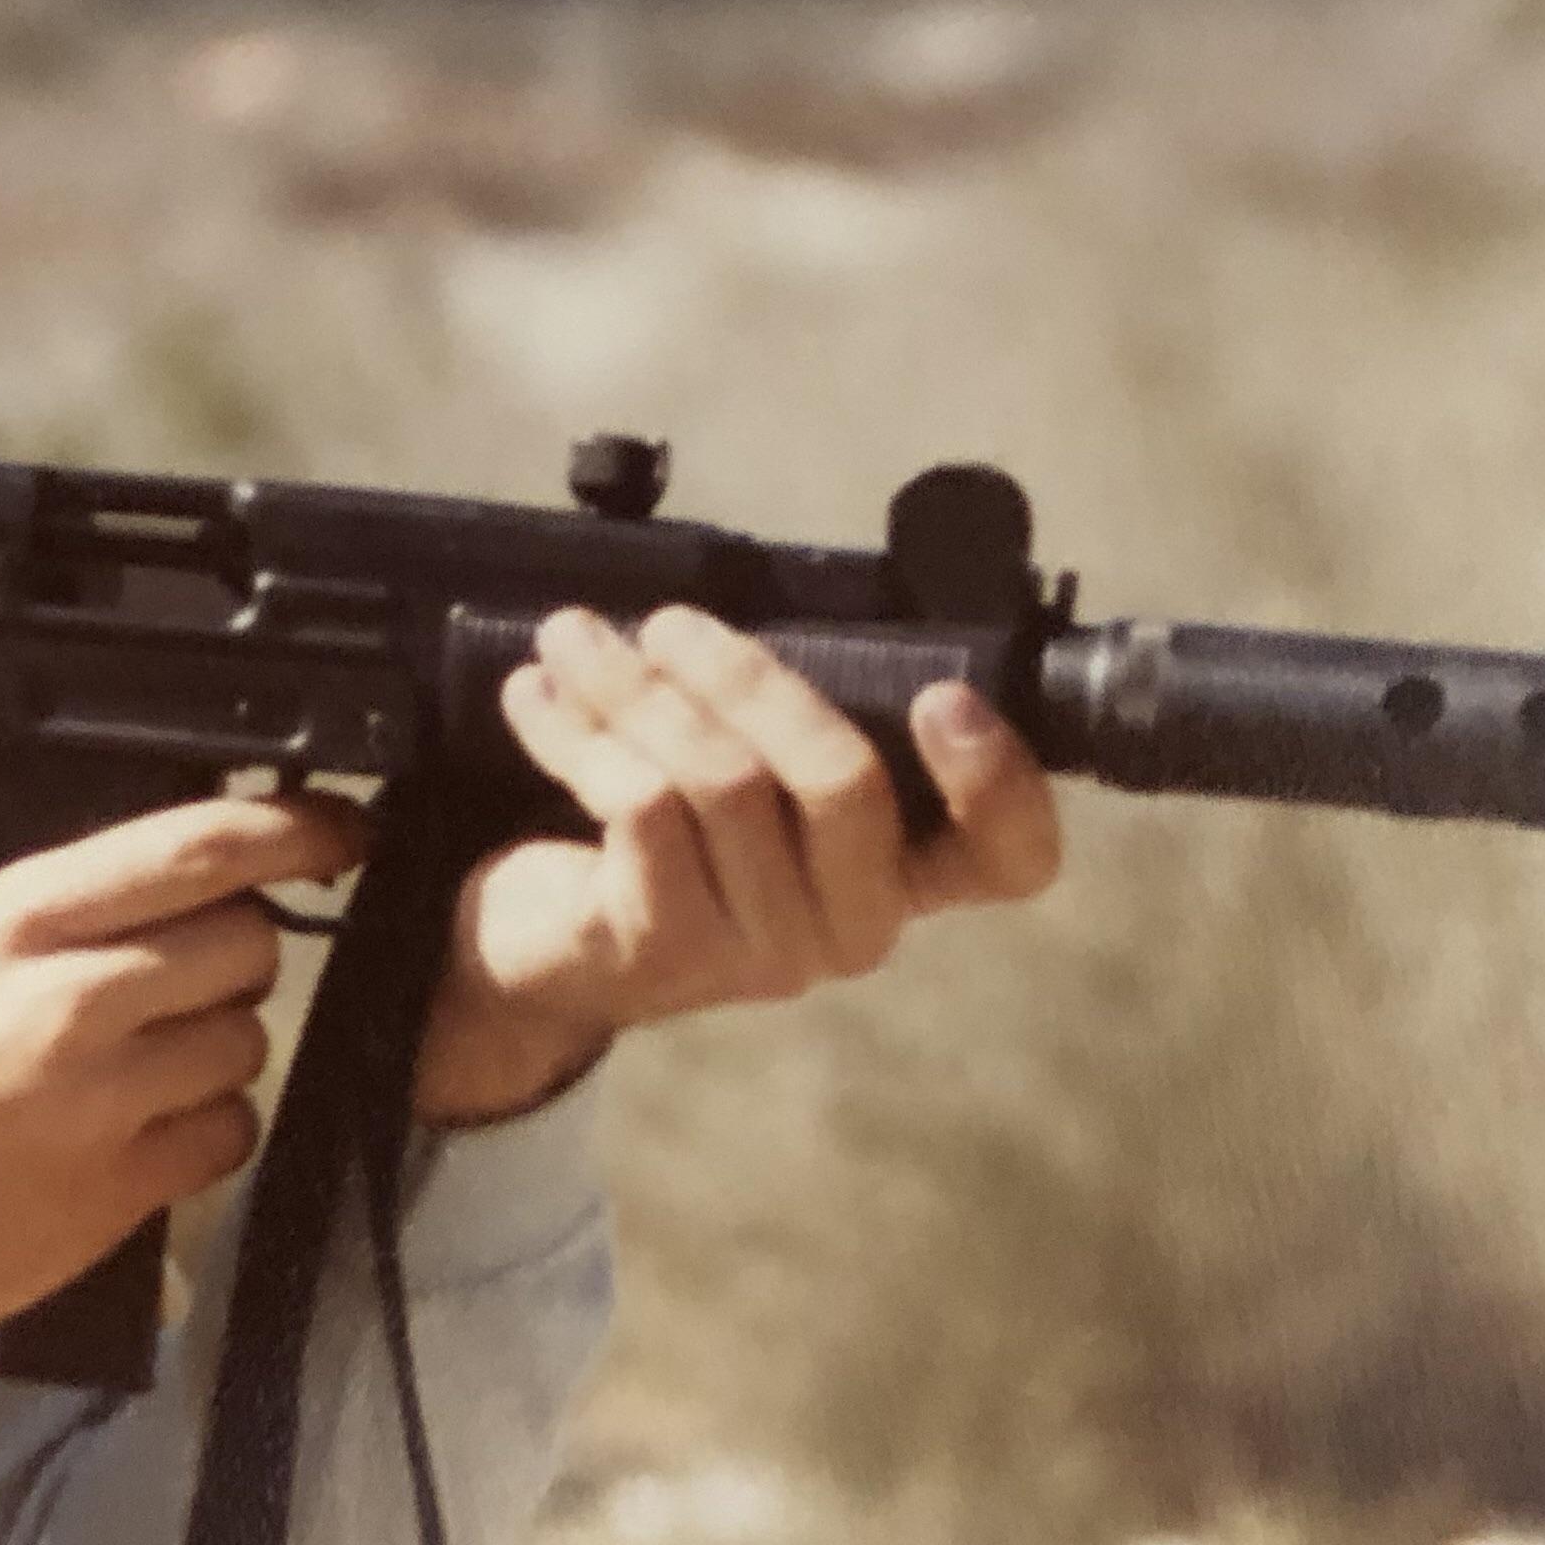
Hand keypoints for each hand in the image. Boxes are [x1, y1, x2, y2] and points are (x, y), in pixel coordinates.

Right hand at [0, 793, 357, 1355]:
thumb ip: (20, 931)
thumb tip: (101, 915)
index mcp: (18, 920)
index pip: (197, 850)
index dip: (293, 829)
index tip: (341, 829)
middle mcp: (79, 995)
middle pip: (247, 944)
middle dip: (237, 957)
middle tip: (190, 984)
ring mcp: (110, 1096)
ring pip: (246, 1042)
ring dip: (220, 1049)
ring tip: (154, 1071)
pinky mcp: (124, 1187)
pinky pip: (227, 1133)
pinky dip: (211, 1129)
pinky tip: (158, 1135)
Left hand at [410, 605, 1064, 1123]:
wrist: (549, 950)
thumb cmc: (671, 834)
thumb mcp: (756, 774)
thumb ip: (797, 712)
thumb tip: (779, 594)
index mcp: (905, 874)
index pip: (1008, 857)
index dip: (999, 782)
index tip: (941, 694)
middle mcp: (852, 925)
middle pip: (844, 780)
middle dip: (748, 675)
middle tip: (667, 622)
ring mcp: (762, 949)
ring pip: (721, 778)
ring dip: (634, 685)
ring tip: (574, 635)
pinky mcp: (665, 949)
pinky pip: (638, 803)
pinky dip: (576, 730)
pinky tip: (535, 694)